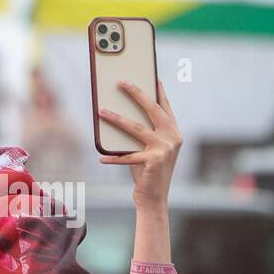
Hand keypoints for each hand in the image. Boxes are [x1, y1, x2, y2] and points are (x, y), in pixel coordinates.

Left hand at [98, 79, 182, 210]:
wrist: (154, 198)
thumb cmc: (146, 170)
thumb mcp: (146, 147)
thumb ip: (139, 131)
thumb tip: (116, 111)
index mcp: (173, 132)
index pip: (165, 107)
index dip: (158, 90)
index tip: (152, 75)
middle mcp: (173, 138)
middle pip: (153, 110)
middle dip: (137, 93)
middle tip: (121, 82)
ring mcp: (164, 150)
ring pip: (136, 128)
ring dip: (116, 119)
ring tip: (101, 111)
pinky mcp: (154, 162)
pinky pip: (127, 156)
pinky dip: (113, 158)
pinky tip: (100, 158)